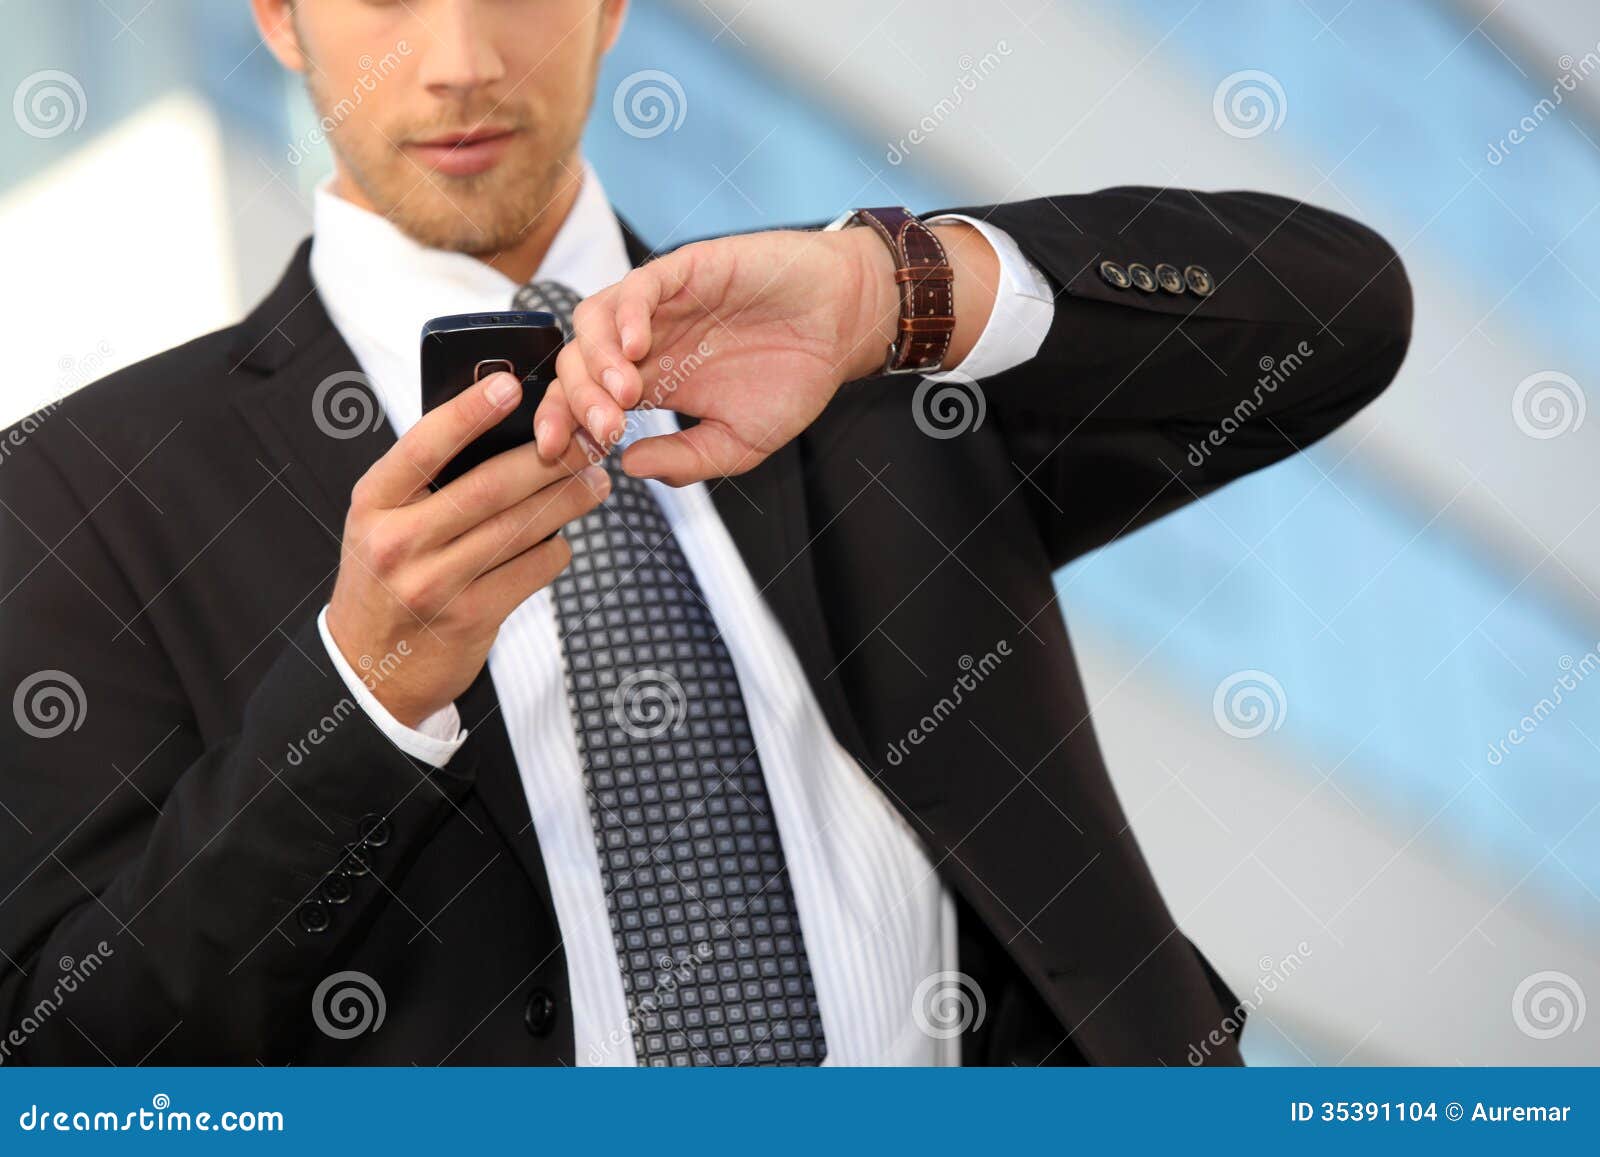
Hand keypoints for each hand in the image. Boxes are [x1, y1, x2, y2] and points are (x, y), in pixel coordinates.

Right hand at [326, 372, 607, 726]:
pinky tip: (561, 540)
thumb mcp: (385, 521)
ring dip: (569, 501)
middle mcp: (399, 542)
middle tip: (591, 440)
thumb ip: (429, 480)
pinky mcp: (471, 617)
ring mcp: (434, 583)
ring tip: (596, 483)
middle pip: (489, 487)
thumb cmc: (387, 575)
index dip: (469, 412)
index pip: (423, 446)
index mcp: (374, 503)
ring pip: (521, 527)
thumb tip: (508, 430)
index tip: (511, 384)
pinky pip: (532, 569)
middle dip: (550, 459)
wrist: (369, 667)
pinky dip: (556, 549)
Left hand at [533, 226, 904, 485]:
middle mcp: (645, 342)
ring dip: (597, 361)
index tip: (564, 455)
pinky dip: (626, 314)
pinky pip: (637, 286)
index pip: (582, 401)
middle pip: (576, 364)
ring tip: (625, 394)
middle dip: (576, 401)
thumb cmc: (795, 379)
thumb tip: (629, 466)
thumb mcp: (740, 442)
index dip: (563, 426)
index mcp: (651, 383)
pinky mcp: (684, 271)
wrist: (842, 327)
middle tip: (606, 430)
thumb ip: (686, 460)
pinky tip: (638, 346)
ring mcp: (660, 306)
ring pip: (593, 321)